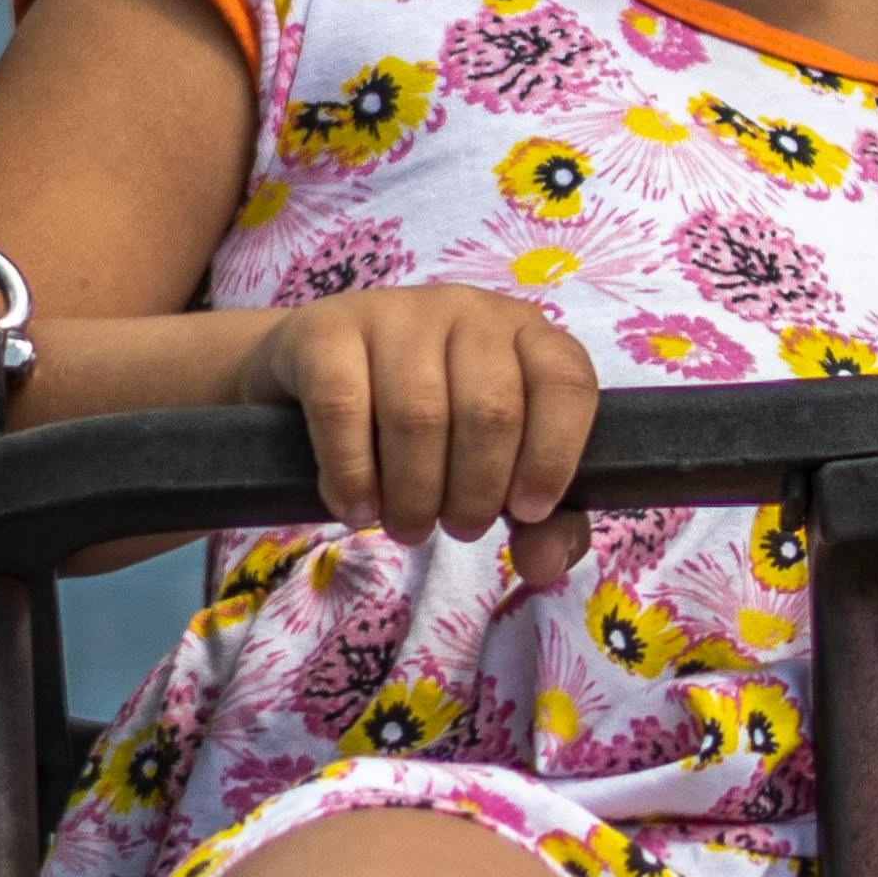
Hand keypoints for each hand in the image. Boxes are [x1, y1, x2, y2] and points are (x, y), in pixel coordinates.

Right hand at [243, 282, 599, 592]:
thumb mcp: (493, 463)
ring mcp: (396, 313)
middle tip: (458, 528)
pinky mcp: (328, 331)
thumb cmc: (425, 422)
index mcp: (526, 335)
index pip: (565, 382)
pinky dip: (352, 474)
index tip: (526, 512)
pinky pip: (343, 408)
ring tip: (407, 525)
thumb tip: (544, 565)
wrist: (312, 369)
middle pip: (491, 411)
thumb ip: (541, 518)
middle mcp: (468, 310)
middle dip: (476, 492)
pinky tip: (357, 507)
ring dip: (414, 494)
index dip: (553, 456)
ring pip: (419, 415)